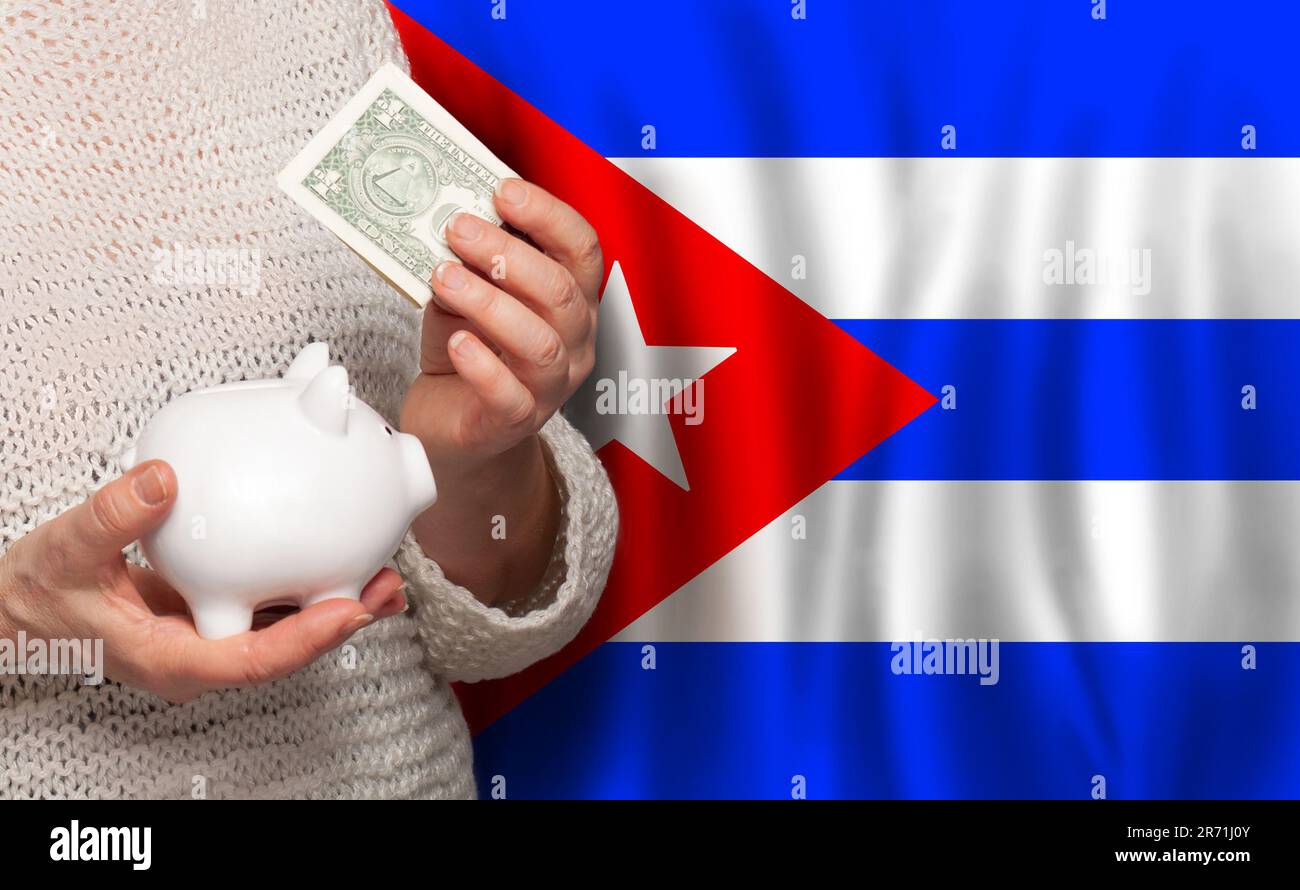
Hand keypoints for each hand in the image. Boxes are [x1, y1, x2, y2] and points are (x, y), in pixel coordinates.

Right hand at [0, 461, 406, 702]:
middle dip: (342, 622)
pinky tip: (338, 557)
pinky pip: (270, 607)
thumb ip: (110, 518)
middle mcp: (200, 657)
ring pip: (285, 631)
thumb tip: (163, 478)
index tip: (350, 611)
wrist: (22, 608)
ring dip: (337, 606)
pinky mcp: (214, 615)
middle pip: (286, 650)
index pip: (251, 661)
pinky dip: (307, 586)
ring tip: (386, 574)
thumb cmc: (41, 591)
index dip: (305, 640)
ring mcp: (210, 638)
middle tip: (388, 586)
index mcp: (170, 659)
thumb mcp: (65, 551)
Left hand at [400, 178, 602, 603]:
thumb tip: (449, 217)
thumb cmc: (465, 349)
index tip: (503, 190)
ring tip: (443, 277)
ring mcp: (550, 386)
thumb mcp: (466, 294)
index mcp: (571, 301)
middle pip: (562, 293)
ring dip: (489, 303)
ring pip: (539, 342)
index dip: (549, 215)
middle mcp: (573, 342)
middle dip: (509, 254)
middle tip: (458, 228)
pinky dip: (482, 364)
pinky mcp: (515, 422)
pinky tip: (455, 343)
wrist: (450, 428)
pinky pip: (509, 395)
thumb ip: (468, 262)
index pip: (582, 250)